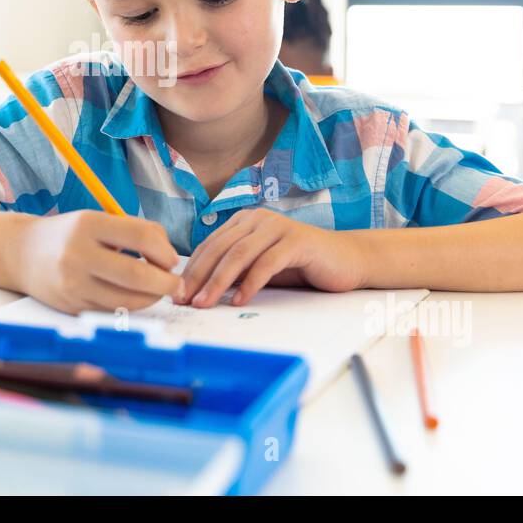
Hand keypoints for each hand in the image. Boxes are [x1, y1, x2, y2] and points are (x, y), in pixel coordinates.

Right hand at [9, 211, 181, 314]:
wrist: (21, 254)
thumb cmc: (69, 234)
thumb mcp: (97, 220)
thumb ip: (133, 232)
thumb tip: (169, 258)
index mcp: (88, 224)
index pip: (141, 236)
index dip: (165, 250)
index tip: (172, 259)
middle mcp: (77, 254)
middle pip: (136, 275)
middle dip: (165, 282)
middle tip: (176, 284)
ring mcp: (73, 284)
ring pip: (127, 300)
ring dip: (152, 298)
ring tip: (158, 290)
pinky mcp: (72, 307)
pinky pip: (113, 311)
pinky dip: (132, 306)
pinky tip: (135, 296)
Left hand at [176, 208, 365, 307]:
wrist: (345, 260)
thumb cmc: (299, 266)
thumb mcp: (259, 268)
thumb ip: (234, 272)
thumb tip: (198, 289)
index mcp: (244, 222)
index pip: (210, 246)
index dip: (191, 270)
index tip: (177, 293)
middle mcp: (258, 219)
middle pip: (220, 249)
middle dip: (199, 277)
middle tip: (184, 300)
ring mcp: (277, 227)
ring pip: (239, 255)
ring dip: (218, 281)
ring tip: (205, 303)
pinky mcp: (297, 241)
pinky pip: (267, 262)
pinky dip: (250, 283)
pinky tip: (240, 300)